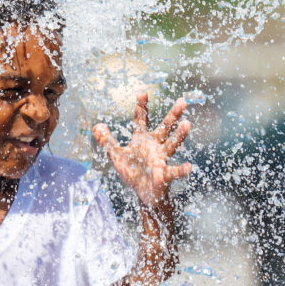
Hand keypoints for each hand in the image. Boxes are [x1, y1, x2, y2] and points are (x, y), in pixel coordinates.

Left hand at [94, 94, 192, 210]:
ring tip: (187, 124)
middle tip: (182, 101)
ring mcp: (161, 159)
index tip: (142, 92)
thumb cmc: (133, 172)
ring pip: (172, 144)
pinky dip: (181, 170)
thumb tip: (96, 126)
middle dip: (173, 115)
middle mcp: (155, 146)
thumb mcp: (117, 156)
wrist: (144, 193)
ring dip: (179, 135)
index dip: (141, 106)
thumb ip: (107, 141)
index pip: (141, 119)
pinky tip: (189, 167)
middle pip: (165, 127)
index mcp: (142, 140)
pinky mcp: (164, 175)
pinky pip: (173, 171)